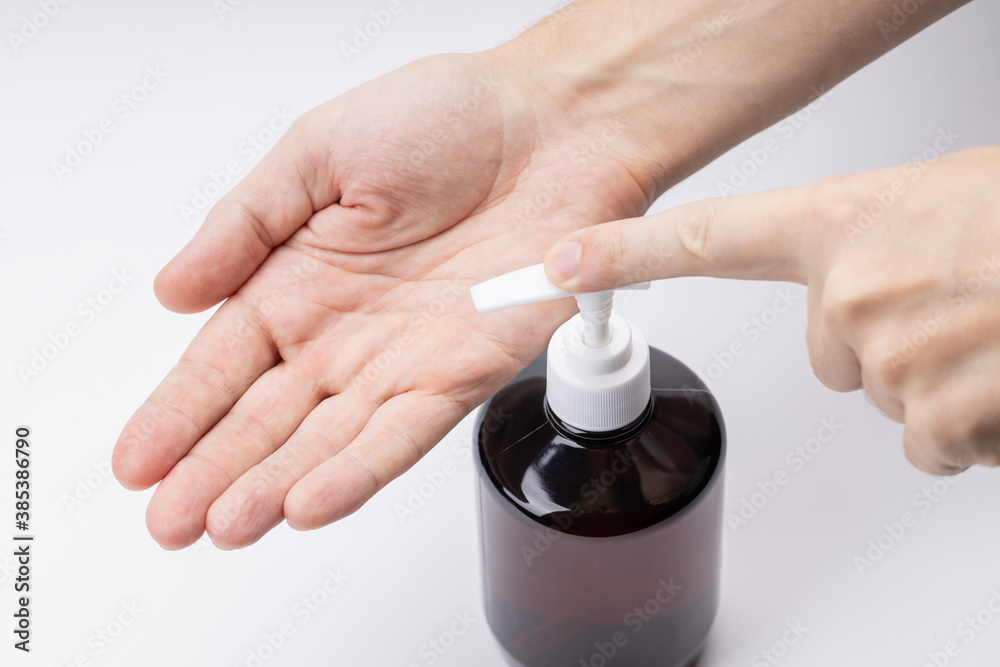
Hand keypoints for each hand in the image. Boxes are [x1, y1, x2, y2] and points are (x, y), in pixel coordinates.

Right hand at [112, 53, 651, 548]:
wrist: (553, 122)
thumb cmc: (446, 117)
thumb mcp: (317, 151)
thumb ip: (245, 225)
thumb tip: (173, 291)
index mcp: (299, 280)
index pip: (223, 364)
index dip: (178, 414)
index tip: (136, 462)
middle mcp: (345, 333)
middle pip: (267, 418)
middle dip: (213, 471)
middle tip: (169, 521)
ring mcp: (403, 359)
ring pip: (328, 440)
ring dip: (275, 485)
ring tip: (225, 524)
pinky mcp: (466, 372)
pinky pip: (405, 433)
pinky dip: (359, 471)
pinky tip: (309, 503)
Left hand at [544, 146, 999, 474]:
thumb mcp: (938, 200)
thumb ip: (872, 246)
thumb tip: (850, 293)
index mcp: (843, 220)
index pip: (703, 237)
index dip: (623, 251)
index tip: (563, 263)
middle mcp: (850, 290)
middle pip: (827, 353)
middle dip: (881, 343)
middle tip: (953, 306)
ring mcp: (891, 356)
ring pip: (886, 398)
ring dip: (938, 381)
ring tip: (995, 334)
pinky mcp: (939, 416)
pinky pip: (933, 440)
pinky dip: (972, 424)